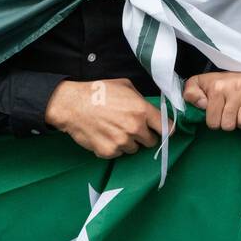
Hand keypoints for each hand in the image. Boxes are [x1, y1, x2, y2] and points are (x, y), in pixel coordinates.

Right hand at [45, 77, 163, 158]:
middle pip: (151, 142)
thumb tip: (151, 109)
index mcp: (142, 111)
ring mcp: (121, 142)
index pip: (167, 128)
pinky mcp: (108, 152)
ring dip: (129, 142)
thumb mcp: (126, 86)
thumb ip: (141, 100)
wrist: (73, 105)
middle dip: (145, 136)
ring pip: (134, 149)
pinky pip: (118, 154)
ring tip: (115, 130)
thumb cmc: (99, 92)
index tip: (163, 130)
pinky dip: (114, 148)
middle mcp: (134, 128)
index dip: (166, 129)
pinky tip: (106, 135)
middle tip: (133, 128)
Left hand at [183, 71, 240, 129]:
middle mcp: (234, 88)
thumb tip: (202, 104)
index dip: (215, 121)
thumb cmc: (221, 81)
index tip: (218, 113)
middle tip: (230, 113)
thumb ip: (190, 92)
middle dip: (229, 123)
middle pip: (229, 125)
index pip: (213, 123)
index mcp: (217, 88)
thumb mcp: (200, 83)